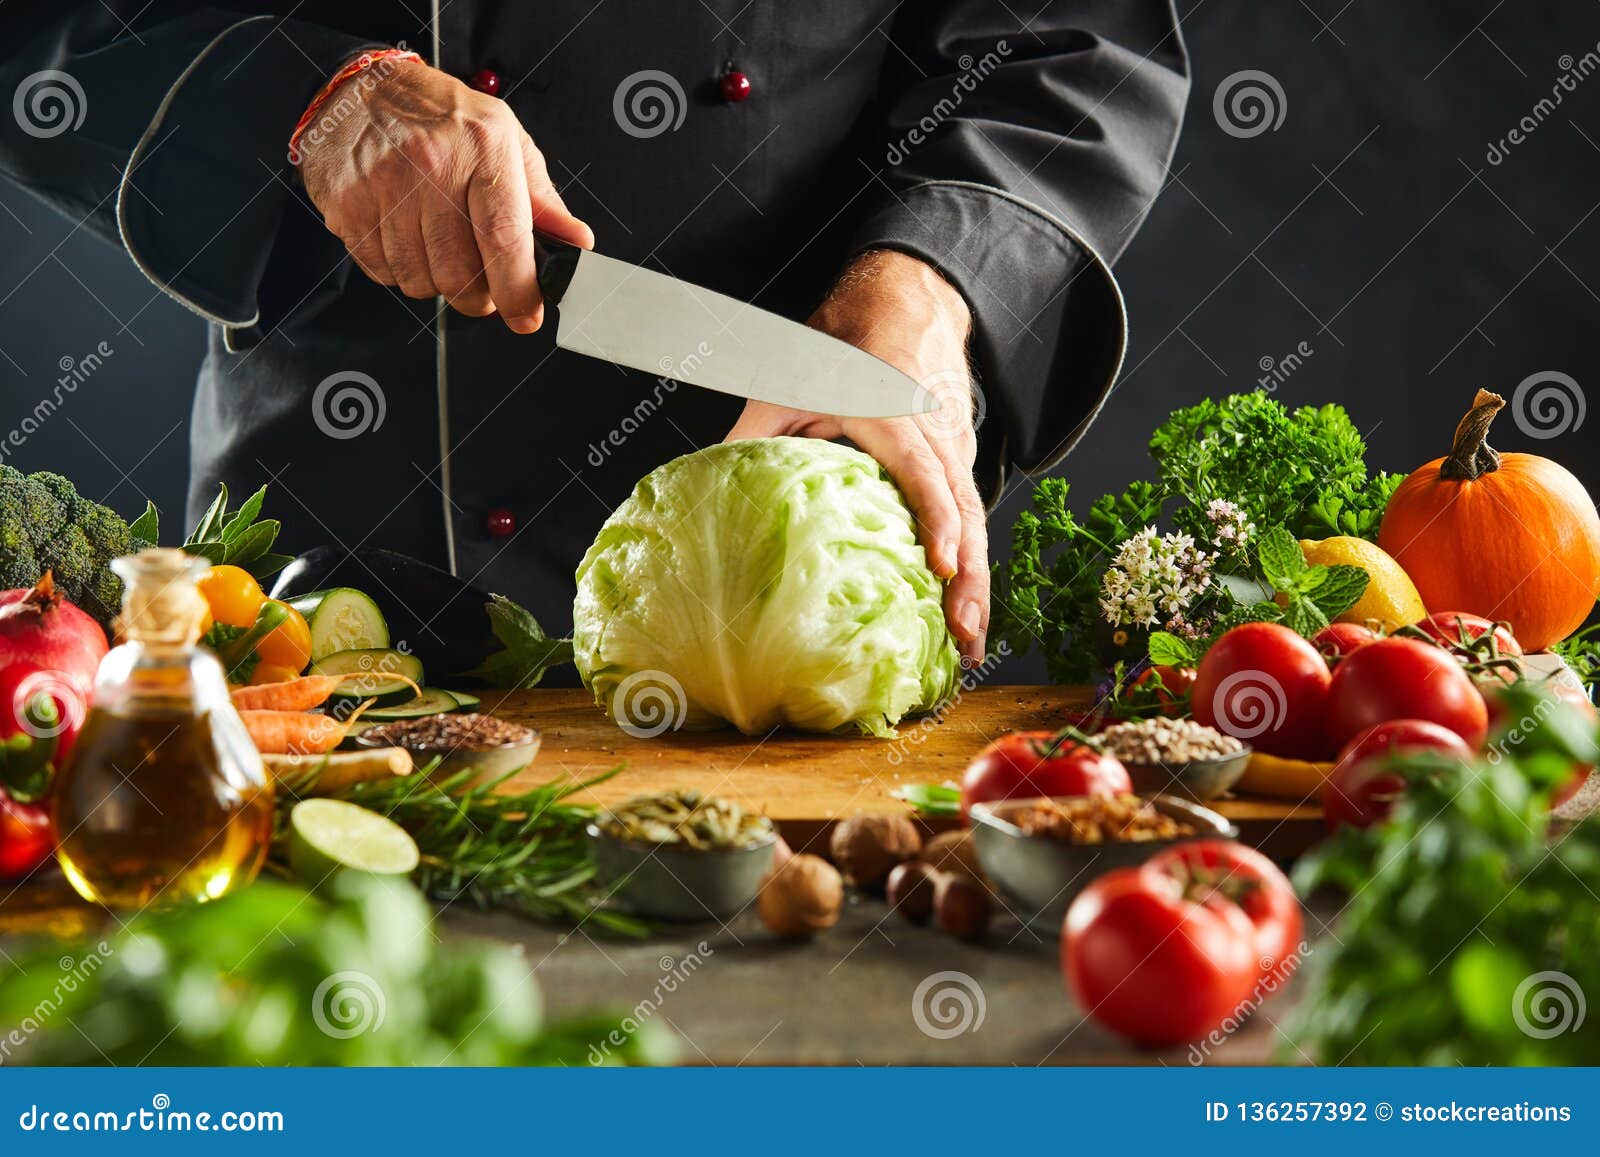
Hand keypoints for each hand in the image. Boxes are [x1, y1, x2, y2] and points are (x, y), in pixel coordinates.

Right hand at [297, 58, 592, 331]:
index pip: (504, 238)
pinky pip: (382, 272)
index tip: (526, 316)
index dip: (518, 291)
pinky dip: (400, 271)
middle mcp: (433, 164)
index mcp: (483, 146)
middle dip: (478, 297)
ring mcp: (385, 186)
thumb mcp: (505, 140)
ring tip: (439, 246)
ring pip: (420, 281)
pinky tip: (405, 237)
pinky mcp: (347, 205)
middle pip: (461, 275)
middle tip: (482, 282)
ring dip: (436, 283)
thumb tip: (575, 241)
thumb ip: (541, 198)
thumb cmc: (441, 117)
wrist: (360, 88)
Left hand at [725, 250, 988, 661]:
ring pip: (975, 520)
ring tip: (969, 644)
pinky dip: (971, 561)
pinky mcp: (961, 458)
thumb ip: (751, 436)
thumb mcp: (784, 381)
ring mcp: (956, 447)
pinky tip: (960, 609)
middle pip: (966, 514)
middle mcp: (936, 435)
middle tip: (965, 639)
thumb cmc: (843, 340)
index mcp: (894, 414)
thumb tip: (708, 492)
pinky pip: (970, 514)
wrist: (903, 298)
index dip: (938, 521)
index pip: (926, 474)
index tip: (943, 567)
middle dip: (970, 579)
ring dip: (976, 582)